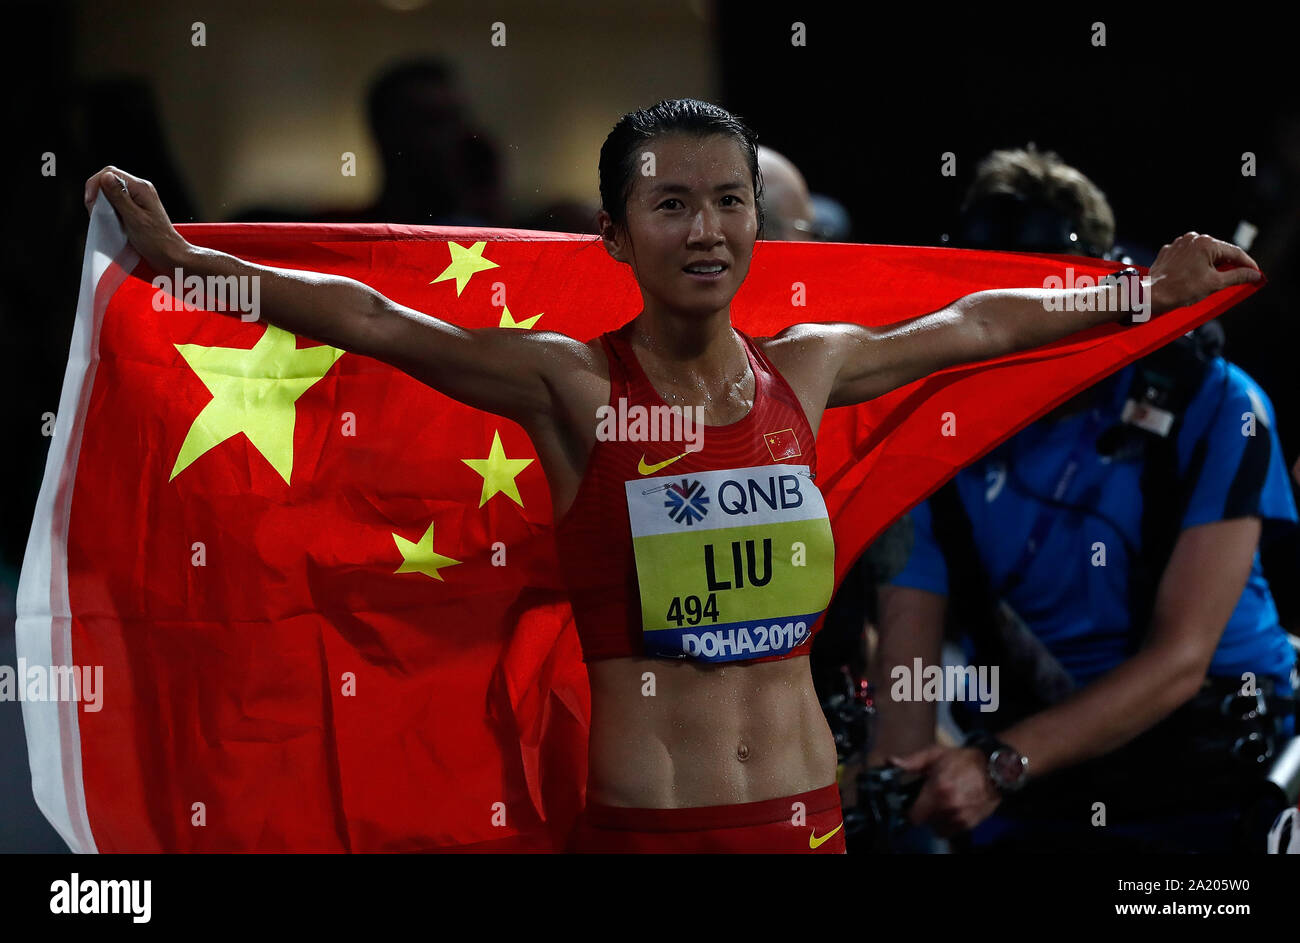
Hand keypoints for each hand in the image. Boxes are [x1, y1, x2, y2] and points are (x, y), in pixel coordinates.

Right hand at [83, 165, 191, 271]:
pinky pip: (116, 203)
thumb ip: (119, 197)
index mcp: (141, 188)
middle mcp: (140, 190)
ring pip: (110, 193)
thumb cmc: (156, 241)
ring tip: (104, 221)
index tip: (91, 202)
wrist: (170, 255)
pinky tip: (111, 222)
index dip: (96, 185)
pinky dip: (109, 211)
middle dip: (98, 196)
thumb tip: (106, 177)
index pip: (110, 173)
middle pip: (109, 182)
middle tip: (96, 214)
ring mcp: (138, 198)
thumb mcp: (134, 218)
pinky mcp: (135, 208)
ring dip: (102, 205)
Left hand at [890, 745, 1001, 835]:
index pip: (913, 816)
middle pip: (924, 822)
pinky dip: (949, 823)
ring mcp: (960, 818)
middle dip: (923, 812)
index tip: (912, 803)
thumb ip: (913, 761)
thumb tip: (891, 762)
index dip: (910, 810)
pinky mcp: (970, 824)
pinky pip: (951, 830)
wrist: (995, 770)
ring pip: (937, 828)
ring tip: (942, 803)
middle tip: (928, 799)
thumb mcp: (936, 754)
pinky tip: (953, 809)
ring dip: (936, 818)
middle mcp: (948, 808)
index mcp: (937, 790)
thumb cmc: (964, 760)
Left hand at [1147, 232, 1261, 315]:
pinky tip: (1197, 276)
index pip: (1235, 253)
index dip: (1248, 264)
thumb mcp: (1215, 284)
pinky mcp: (1169, 252)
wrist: (1151, 295)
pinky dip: (1195, 265)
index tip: (1255, 274)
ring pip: (1203, 254)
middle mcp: (1192, 239)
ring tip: (1216, 280)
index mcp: (1206, 243)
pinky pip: (1188, 257)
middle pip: (1219, 252)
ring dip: (1212, 265)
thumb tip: (1254, 274)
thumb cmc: (1181, 290)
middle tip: (1239, 278)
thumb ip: (1238, 277)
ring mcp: (1179, 244)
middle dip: (1229, 265)